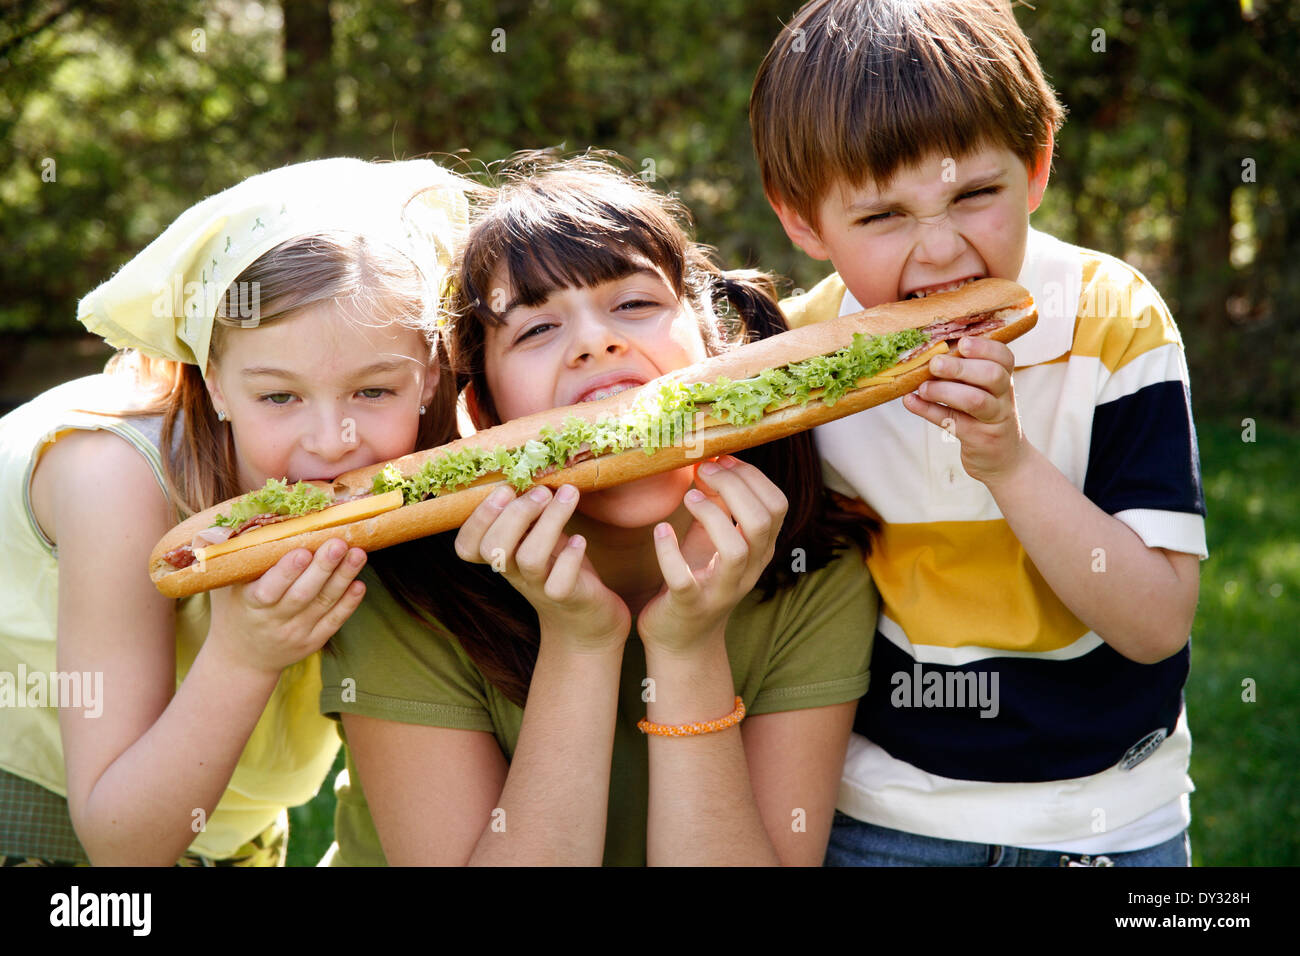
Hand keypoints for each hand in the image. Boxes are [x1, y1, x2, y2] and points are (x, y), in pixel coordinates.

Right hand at [207, 538, 366, 676]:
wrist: (241, 658)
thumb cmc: (234, 610)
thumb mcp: (225, 586)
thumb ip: (232, 558)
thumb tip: (232, 521)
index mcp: (249, 605)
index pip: (269, 590)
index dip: (287, 572)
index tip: (302, 551)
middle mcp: (273, 621)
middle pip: (302, 595)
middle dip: (322, 568)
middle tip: (339, 543)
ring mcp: (296, 633)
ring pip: (323, 605)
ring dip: (342, 578)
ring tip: (358, 554)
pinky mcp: (313, 641)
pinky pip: (333, 622)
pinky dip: (348, 603)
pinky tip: (359, 583)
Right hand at [455, 484, 630, 650]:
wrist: (587, 617)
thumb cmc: (559, 565)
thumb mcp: (538, 535)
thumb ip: (528, 511)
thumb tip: (527, 466)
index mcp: (500, 556)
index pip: (466, 546)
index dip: (478, 519)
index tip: (505, 489)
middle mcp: (514, 573)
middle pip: (495, 548)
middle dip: (516, 513)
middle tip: (542, 491)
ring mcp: (539, 588)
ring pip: (529, 558)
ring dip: (549, 522)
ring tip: (568, 495)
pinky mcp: (567, 598)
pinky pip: (560, 582)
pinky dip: (570, 557)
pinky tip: (581, 540)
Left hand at [637, 456, 786, 654]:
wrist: (683, 640)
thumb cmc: (699, 578)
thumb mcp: (714, 538)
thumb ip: (720, 505)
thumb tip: (712, 462)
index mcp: (760, 549)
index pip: (776, 505)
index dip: (752, 476)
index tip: (721, 459)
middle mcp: (749, 570)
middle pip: (761, 521)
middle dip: (734, 487)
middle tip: (703, 471)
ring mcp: (722, 590)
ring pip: (736, 550)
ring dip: (712, 514)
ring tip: (688, 498)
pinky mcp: (690, 606)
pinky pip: (684, 580)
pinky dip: (669, 553)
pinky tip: (661, 531)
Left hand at [902, 336, 1028, 485]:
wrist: (1004, 460)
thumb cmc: (985, 417)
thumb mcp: (984, 393)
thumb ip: (964, 374)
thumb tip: (926, 353)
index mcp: (1004, 379)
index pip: (1003, 356)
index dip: (984, 347)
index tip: (962, 343)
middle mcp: (1004, 396)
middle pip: (992, 375)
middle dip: (960, 367)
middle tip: (934, 363)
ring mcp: (994, 419)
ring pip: (975, 400)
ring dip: (944, 391)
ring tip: (922, 388)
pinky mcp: (979, 439)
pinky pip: (953, 422)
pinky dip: (929, 411)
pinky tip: (910, 402)